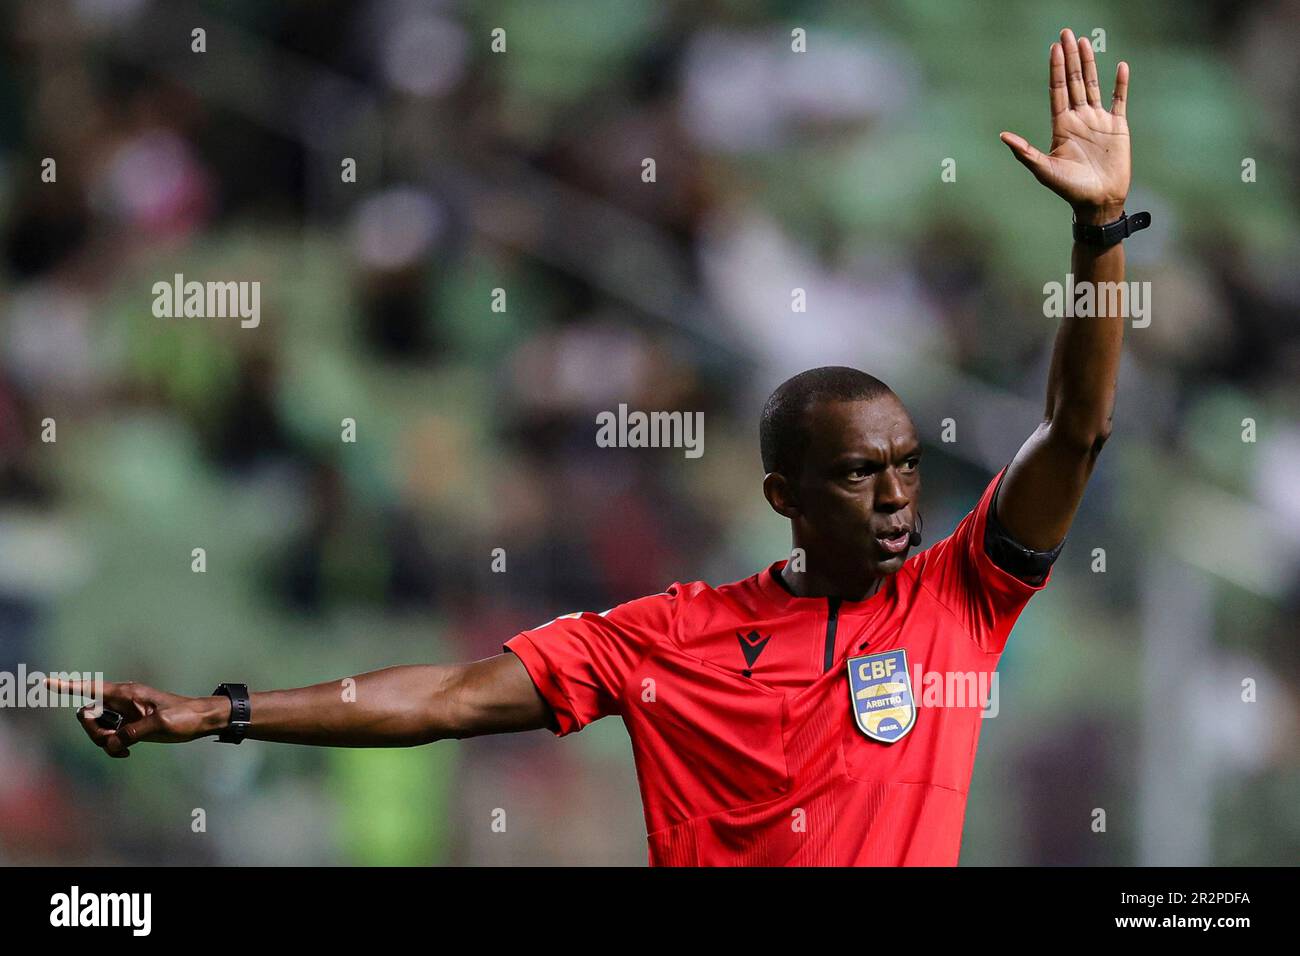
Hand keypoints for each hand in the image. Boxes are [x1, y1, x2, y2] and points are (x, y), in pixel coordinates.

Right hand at [45, 676, 227, 757]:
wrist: (201, 721)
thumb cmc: (184, 716)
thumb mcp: (160, 724)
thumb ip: (132, 732)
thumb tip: (113, 743)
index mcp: (126, 693)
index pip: (91, 687)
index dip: (67, 686)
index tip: (46, 683)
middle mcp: (121, 701)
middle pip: (87, 716)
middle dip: (94, 732)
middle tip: (115, 741)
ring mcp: (124, 715)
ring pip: (96, 730)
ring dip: (105, 742)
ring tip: (126, 749)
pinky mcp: (129, 727)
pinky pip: (108, 739)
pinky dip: (113, 748)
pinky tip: (127, 753)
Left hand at [1001, 28, 1129, 223]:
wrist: (1098, 202)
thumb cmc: (1069, 189)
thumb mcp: (1044, 169)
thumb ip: (1025, 152)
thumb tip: (1002, 136)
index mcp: (1061, 126)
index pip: (1056, 90)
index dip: (1055, 68)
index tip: (1053, 47)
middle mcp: (1079, 119)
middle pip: (1073, 81)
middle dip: (1069, 57)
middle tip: (1066, 32)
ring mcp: (1098, 121)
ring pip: (1093, 85)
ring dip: (1089, 64)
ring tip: (1085, 42)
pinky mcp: (1118, 127)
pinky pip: (1120, 100)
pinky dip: (1120, 84)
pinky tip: (1120, 66)